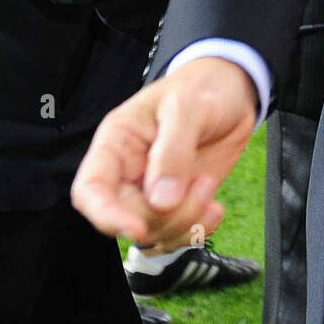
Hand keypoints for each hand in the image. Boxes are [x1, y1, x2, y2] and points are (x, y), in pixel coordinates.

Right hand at [71, 58, 256, 247]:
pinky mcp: (178, 203)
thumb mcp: (187, 106)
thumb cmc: (201, 88)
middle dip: (164, 216)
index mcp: (117, 144)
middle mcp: (128, 173)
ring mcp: (153, 192)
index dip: (105, 216)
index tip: (137, 228)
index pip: (90, 190)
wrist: (233, 93)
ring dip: (184, 223)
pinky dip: (197, 230)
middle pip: (126, 218)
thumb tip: (162, 201)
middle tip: (202, 184)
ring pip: (152, 233)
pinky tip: (215, 208)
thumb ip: (173, 150)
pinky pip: (175, 235)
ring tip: (208, 185)